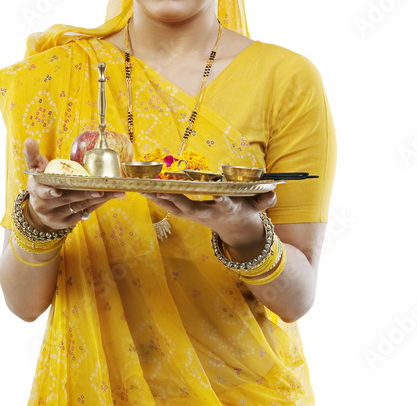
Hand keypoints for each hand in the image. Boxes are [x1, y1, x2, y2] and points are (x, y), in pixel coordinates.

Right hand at [23, 137, 121, 230]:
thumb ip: (32, 154)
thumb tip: (28, 140)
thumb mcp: (36, 168)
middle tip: (99, 189)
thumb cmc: (42, 181)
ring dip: (96, 198)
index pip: (41, 191)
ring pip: (78, 206)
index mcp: (35, 189)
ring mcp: (55, 216)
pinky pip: (84, 212)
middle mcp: (43, 205)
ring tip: (112, 191)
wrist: (41, 207)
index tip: (57, 192)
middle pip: (66, 198)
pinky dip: (96, 204)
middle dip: (83, 194)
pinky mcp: (66, 222)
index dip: (49, 192)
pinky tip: (108, 196)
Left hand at [142, 190, 276, 248]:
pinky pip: (169, 206)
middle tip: (162, 188)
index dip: (222, 200)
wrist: (236, 230)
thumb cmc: (246, 210)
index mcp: (228, 209)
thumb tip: (273, 190)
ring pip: (175, 208)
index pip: (225, 205)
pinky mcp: (187, 214)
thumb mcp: (259, 206)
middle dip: (176, 199)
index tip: (217, 193)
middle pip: (191, 208)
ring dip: (159, 198)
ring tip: (143, 187)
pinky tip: (143, 189)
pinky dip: (157, 198)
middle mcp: (209, 214)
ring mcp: (196, 215)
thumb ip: (266, 198)